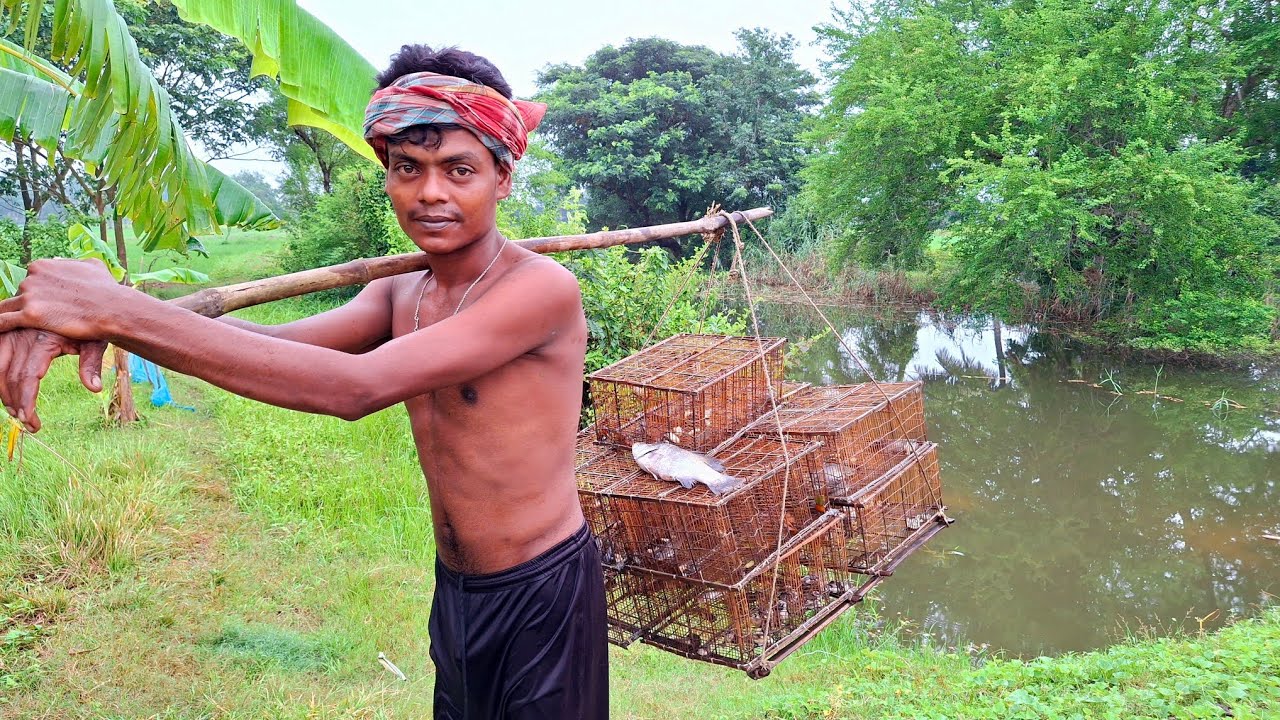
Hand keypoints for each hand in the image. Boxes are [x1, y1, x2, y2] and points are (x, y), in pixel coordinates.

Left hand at [0, 258, 124, 339]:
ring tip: (10, 329)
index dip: (36, 295)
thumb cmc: (107, 290)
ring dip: (9, 317)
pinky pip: (4, 321)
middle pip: (18, 294)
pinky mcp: (30, 315)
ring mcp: (30, 295)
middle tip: (38, 320)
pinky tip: (2, 334)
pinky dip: (0, 327)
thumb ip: (73, 263)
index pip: (29, 281)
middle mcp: (32, 277)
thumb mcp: (92, 266)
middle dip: (26, 307)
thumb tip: (63, 261)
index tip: (44, 306)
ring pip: (7, 308)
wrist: (113, 308)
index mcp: (42, 265)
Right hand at [0, 329, 106, 431]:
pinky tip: (6, 391)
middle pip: (11, 377)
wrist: (78, 302)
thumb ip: (91, 364)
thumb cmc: (87, 325)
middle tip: (27, 422)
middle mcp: (24, 336)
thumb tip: (95, 388)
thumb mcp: (94, 342)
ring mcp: (12, 333)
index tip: (30, 421)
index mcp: (44, 340)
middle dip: (16, 403)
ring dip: (4, 393)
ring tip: (16, 411)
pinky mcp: (7, 331)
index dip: (26, 401)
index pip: (29, 377)